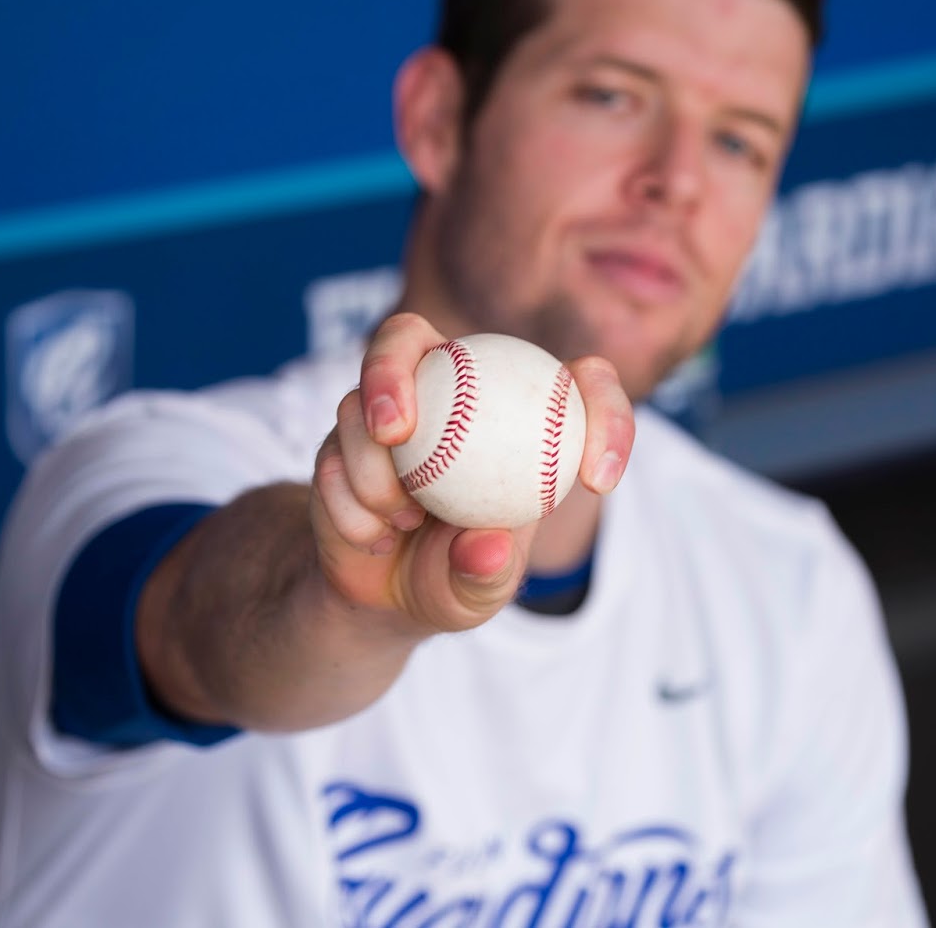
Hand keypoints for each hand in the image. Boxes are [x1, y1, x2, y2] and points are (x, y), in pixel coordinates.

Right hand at [309, 313, 634, 634]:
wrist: (380, 598)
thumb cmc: (455, 577)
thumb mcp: (481, 591)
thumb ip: (486, 571)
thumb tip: (484, 546)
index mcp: (512, 411)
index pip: (580, 383)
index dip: (605, 413)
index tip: (599, 480)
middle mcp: (448, 391)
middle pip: (410, 337)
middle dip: (389, 372)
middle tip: (394, 429)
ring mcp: (384, 413)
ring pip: (358, 404)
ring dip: (374, 473)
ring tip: (402, 522)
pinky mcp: (337, 442)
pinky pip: (330, 459)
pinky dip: (350, 508)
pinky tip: (373, 539)